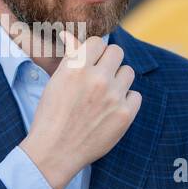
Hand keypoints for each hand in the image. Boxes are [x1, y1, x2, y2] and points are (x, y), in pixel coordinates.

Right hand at [19, 28, 140, 188]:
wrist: (54, 152)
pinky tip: (112, 110)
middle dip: (109, 62)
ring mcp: (113, 96)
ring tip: (105, 95)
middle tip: (100, 76)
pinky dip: (127, 101)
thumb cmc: (50, 116)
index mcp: (76, 67)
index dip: (94, 52)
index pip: (98, 42)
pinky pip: (136, 95)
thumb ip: (70, 59)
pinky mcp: (125, 114)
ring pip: (128, 72)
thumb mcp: (55, 82)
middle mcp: (96, 78)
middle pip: (117, 52)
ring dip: (119, 80)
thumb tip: (71, 36)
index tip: (91, 62)